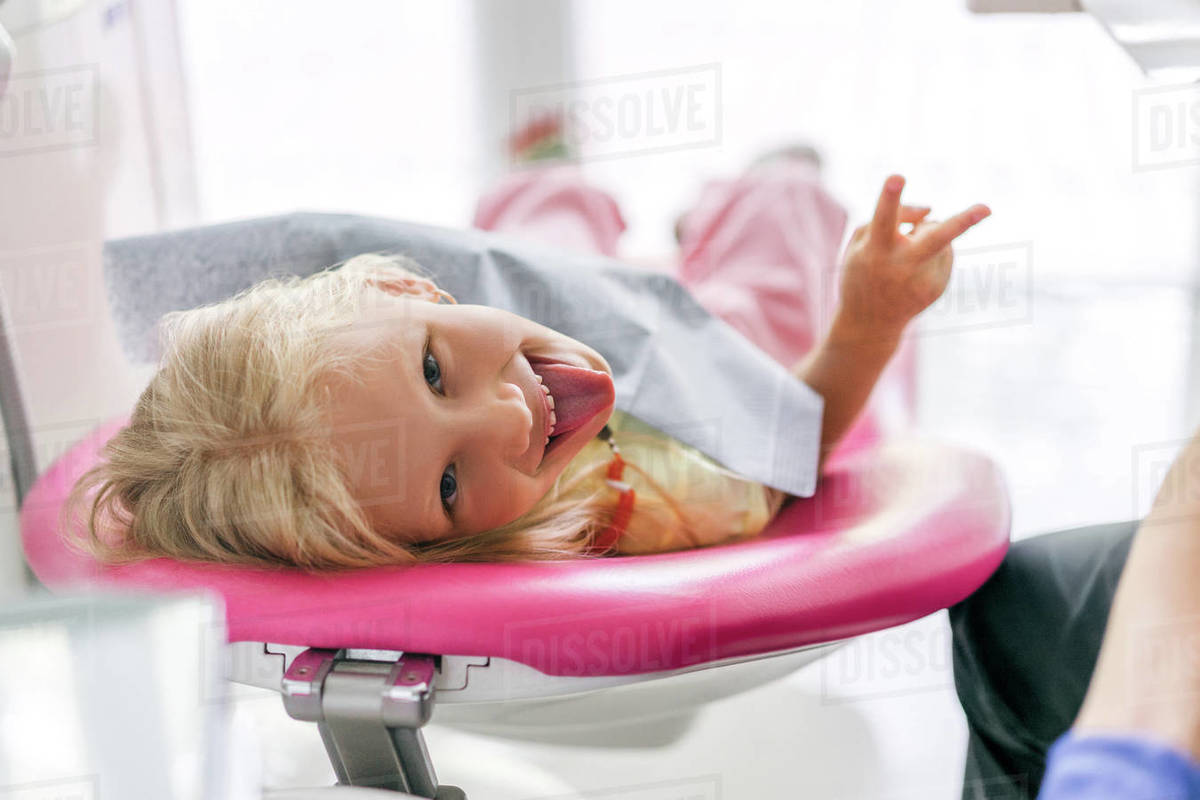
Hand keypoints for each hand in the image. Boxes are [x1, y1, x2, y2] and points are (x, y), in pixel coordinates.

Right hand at [835, 175, 989, 342]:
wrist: (869, 324)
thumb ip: (892, 215)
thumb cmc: (863, 270)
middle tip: (988, 208)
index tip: (897, 176)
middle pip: (936, 238)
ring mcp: (922, 280)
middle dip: (963, 222)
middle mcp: (901, 265)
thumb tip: (933, 209)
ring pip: (938, 235)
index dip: (891, 197)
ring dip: (925, 236)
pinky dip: (931, 255)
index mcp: (875, 250)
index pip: (883, 218)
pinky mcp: (937, 288)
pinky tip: (913, 275)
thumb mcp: (861, 242)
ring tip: (902, 262)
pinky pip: (944, 253)